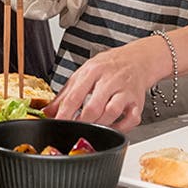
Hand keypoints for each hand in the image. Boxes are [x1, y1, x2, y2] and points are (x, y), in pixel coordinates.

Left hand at [46, 42, 160, 130]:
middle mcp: (110, 80)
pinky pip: (131, 119)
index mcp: (93, 71)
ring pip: (112, 113)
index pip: (75, 95)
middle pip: (94, 106)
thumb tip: (49, 112)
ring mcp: (125, 91)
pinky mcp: (138, 101)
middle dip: (82, 121)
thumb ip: (65, 94)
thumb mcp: (83, 73)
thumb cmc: (108, 67)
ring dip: (100, 124)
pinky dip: (121, 127)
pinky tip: (111, 128)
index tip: (58, 123)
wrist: (136, 59)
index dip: (65, 113)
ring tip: (91, 128)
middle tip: (74, 128)